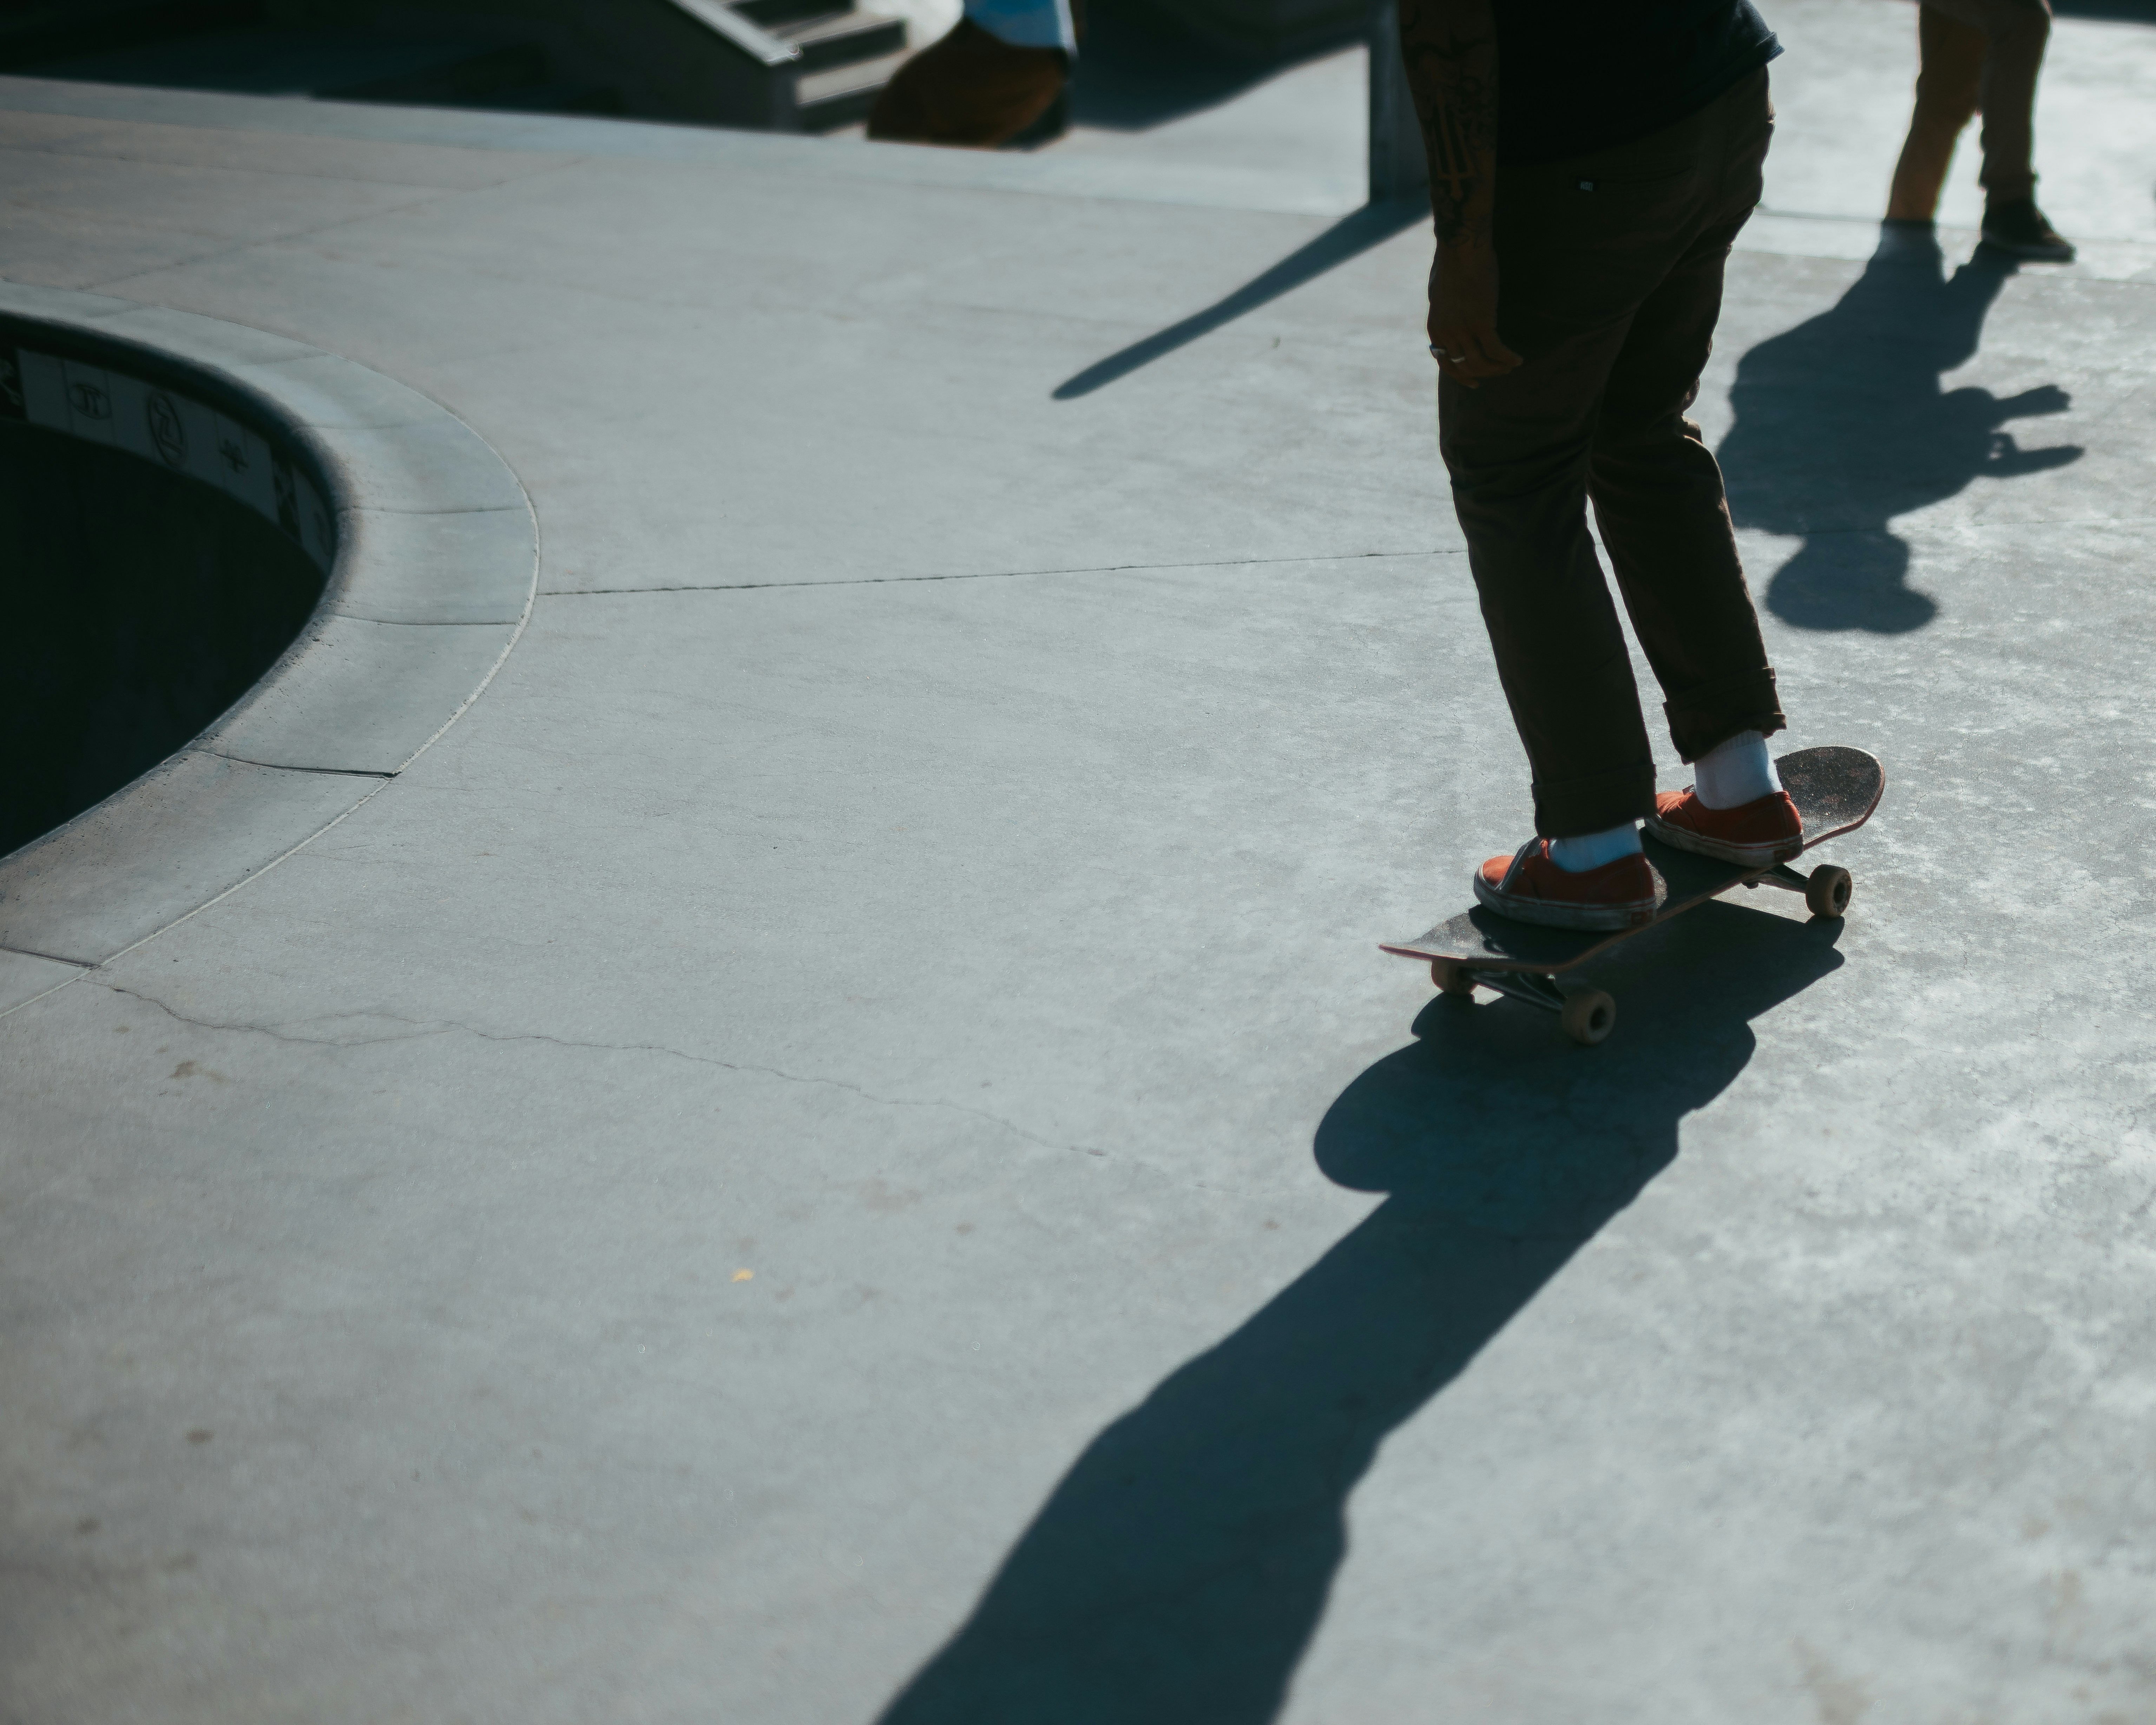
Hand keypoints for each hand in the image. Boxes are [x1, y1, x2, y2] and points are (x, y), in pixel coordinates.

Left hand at [1427, 239, 1521, 386]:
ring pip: (1481, 363)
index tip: (1474, 382)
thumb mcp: (1439, 294)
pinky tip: (1517, 359)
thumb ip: (1444, 312)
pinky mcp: (1481, 322)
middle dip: (1484, 373)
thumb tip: (1448, 316)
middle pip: (1465, 366)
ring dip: (1498, 368)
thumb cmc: (1452, 263)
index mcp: (1435, 328)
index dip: (1461, 375)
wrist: (1461, 248)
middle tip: (1500, 371)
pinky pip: (1496, 350)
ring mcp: (1462, 329)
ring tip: (1510, 366)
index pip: (1446, 363)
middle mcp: (1446, 333)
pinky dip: (1508, 358)